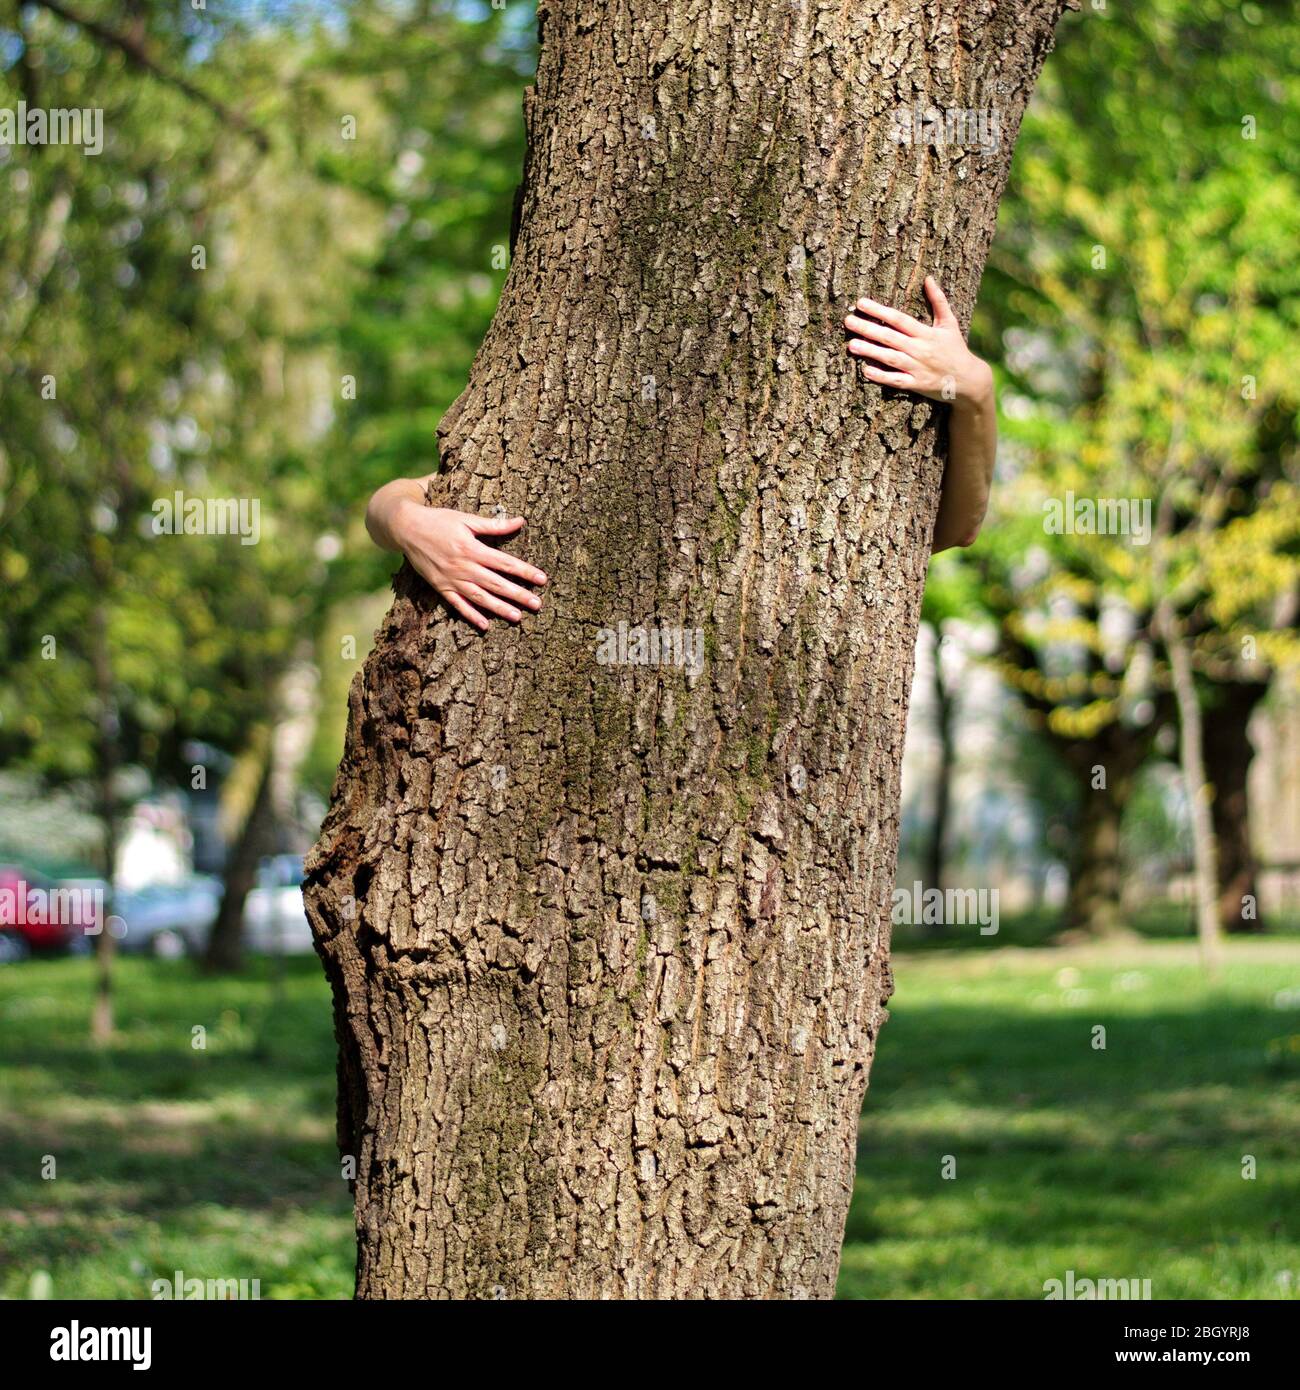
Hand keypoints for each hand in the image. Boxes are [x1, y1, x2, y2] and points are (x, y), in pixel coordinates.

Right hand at [392, 504, 547, 630]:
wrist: (406, 528)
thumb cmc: (439, 520)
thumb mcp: (466, 519)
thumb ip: (494, 524)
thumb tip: (520, 521)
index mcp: (472, 548)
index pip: (505, 563)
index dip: (524, 572)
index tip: (541, 579)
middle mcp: (463, 567)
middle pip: (496, 583)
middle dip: (518, 594)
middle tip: (537, 604)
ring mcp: (452, 579)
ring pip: (480, 597)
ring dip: (499, 608)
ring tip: (518, 617)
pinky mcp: (440, 588)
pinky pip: (458, 605)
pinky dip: (471, 615)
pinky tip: (485, 625)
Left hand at [844, 276, 992, 408]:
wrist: (968, 380)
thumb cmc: (956, 348)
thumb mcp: (950, 323)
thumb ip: (939, 301)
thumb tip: (928, 278)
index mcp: (926, 333)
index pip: (899, 319)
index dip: (880, 310)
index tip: (861, 303)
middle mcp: (920, 349)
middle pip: (890, 337)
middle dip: (868, 328)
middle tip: (848, 321)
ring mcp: (917, 368)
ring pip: (890, 358)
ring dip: (870, 351)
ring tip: (851, 345)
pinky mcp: (916, 385)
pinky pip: (896, 381)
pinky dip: (882, 376)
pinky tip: (865, 371)